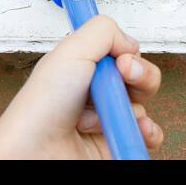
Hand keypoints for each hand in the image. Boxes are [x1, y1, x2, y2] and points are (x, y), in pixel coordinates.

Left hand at [0, 15, 163, 158]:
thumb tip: (130, 41)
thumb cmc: (42, 107)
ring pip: (143, 105)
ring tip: (109, 116)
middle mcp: (94, 91)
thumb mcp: (70, 52)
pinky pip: (147, 135)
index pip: (120, 53)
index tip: (122, 60)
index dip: (127, 54)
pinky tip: (134, 131)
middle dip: (139, 76)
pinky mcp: (116, 142)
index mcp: (81, 66)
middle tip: (124, 79)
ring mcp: (106, 118)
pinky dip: (145, 133)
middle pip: (138, 77)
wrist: (38, 152)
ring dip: (132, 108)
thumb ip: (103, 32)